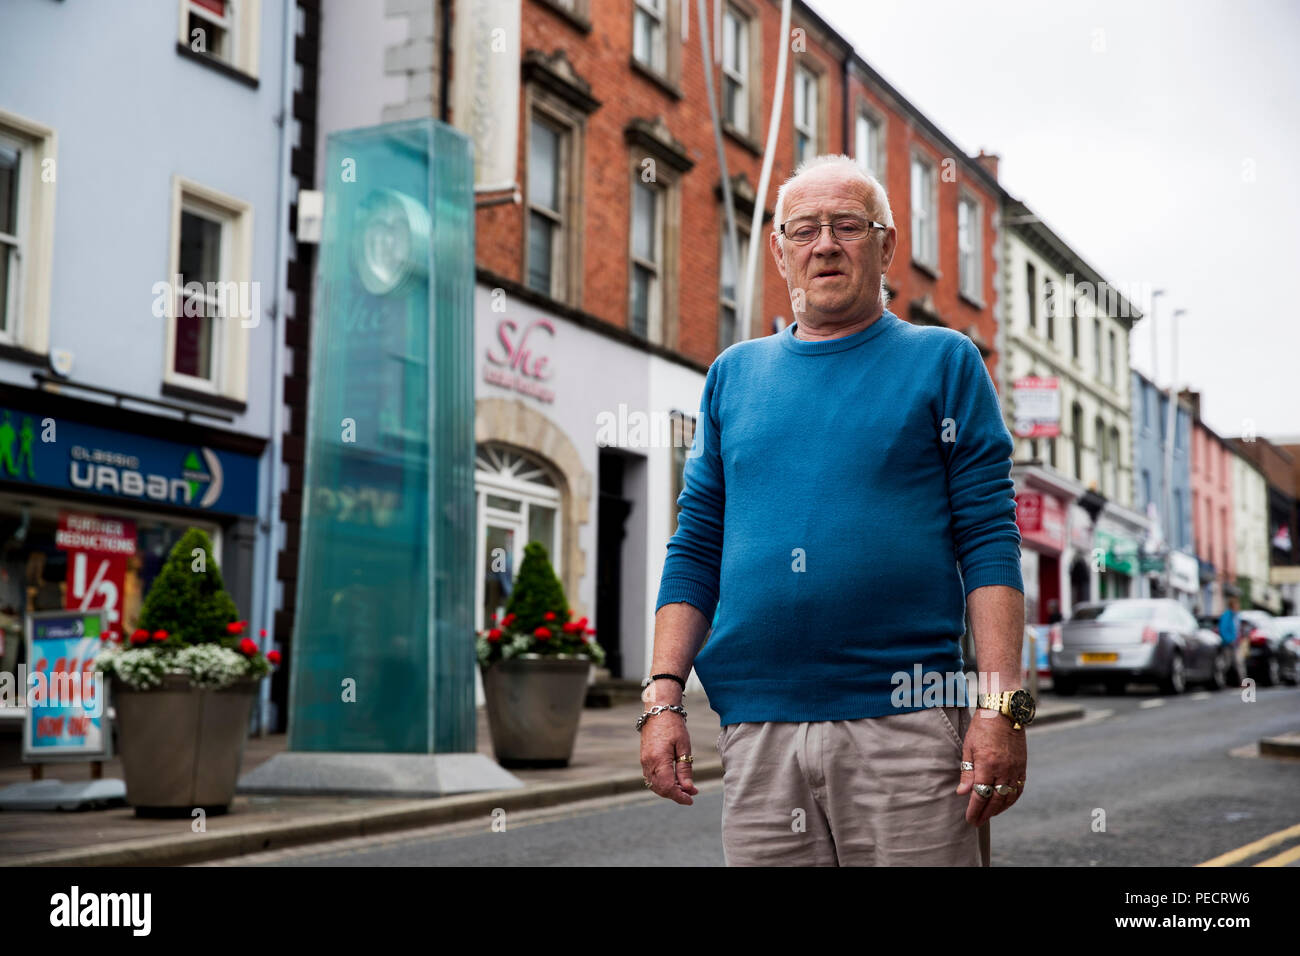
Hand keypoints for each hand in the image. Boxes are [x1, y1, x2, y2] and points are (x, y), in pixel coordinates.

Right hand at [639, 709, 697, 805]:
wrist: (658, 710)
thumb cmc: (673, 726)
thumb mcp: (684, 746)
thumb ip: (685, 768)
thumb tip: (688, 788)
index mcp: (659, 760)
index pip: (668, 787)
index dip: (679, 797)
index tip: (691, 800)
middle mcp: (648, 763)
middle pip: (660, 789)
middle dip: (676, 794)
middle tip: (691, 793)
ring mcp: (644, 761)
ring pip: (654, 785)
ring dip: (669, 790)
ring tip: (685, 786)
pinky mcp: (644, 759)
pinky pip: (651, 778)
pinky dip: (662, 783)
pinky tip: (674, 780)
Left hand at [955, 708, 1026, 825]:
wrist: (1003, 712)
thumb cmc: (982, 727)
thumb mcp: (968, 747)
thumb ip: (967, 771)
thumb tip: (962, 792)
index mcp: (987, 765)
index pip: (980, 795)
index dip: (974, 809)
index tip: (970, 819)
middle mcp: (1003, 770)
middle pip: (995, 800)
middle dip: (985, 813)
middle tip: (977, 821)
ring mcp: (1015, 769)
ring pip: (1009, 797)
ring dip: (999, 809)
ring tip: (989, 815)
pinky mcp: (1022, 767)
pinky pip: (1019, 789)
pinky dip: (1012, 800)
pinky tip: (1005, 804)